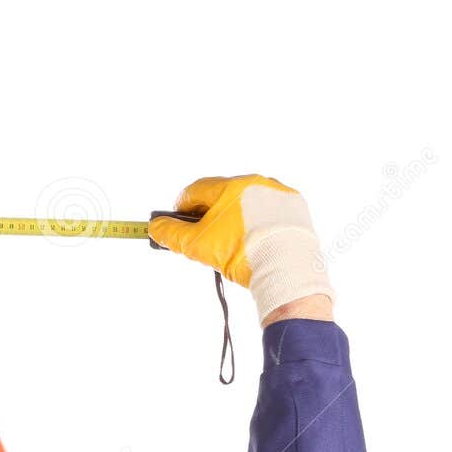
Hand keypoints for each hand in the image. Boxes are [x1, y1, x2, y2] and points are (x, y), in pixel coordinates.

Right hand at [146, 175, 332, 323]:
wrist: (287, 268)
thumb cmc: (242, 253)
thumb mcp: (197, 246)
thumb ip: (171, 234)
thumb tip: (155, 227)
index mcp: (230, 186)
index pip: (195, 191)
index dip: (181, 208)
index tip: (178, 225)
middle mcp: (255, 183)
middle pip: (222, 197)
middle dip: (210, 216)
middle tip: (205, 240)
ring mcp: (278, 194)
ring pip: (246, 204)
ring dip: (235, 219)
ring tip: (232, 245)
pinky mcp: (296, 208)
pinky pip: (270, 212)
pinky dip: (260, 224)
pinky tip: (256, 242)